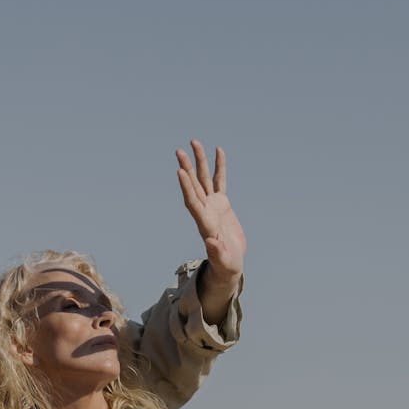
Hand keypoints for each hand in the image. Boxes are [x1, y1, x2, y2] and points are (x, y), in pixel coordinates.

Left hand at [176, 141, 245, 287]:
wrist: (228, 264)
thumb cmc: (226, 266)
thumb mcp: (224, 261)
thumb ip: (217, 252)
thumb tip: (211, 242)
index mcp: (204, 223)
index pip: (192, 202)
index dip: (186, 187)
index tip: (180, 172)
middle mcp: (205, 211)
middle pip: (194, 186)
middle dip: (187, 168)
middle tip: (179, 151)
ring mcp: (212, 206)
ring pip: (204, 179)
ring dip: (199, 162)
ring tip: (194, 142)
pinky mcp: (222, 204)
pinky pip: (220, 181)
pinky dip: (219, 166)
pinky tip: (218, 150)